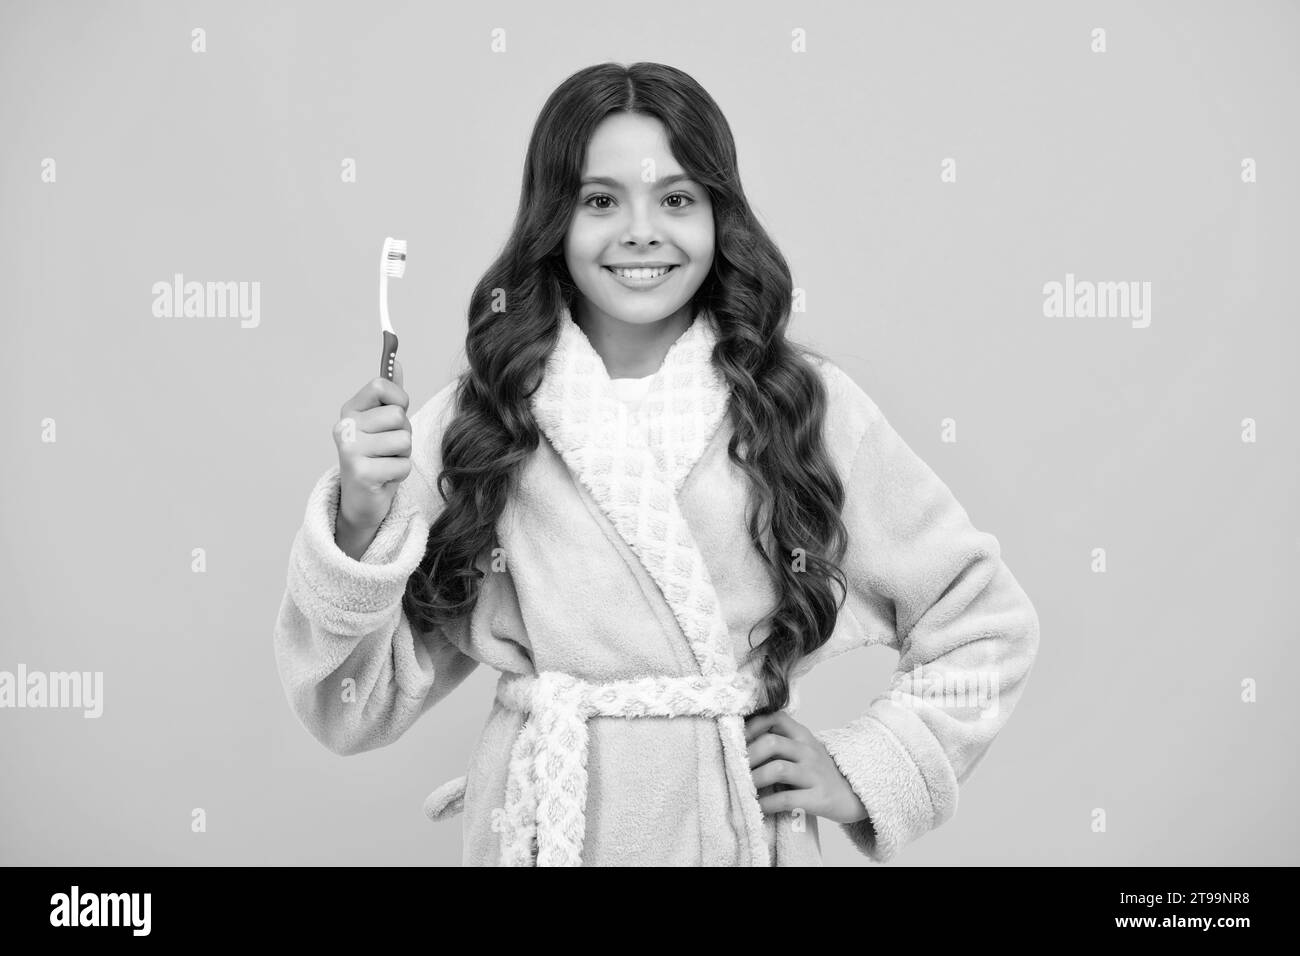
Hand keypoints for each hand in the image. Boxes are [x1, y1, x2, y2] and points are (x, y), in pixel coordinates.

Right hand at [335, 358, 411, 532]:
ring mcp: (350, 450)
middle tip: (387, 448)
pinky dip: (400, 474)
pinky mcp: (361, 473)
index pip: (381, 385)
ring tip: (386, 462)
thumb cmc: (376, 458)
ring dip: (403, 455)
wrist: (362, 501)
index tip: (394, 414)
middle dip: (403, 433)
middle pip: (398, 415)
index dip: (399, 400)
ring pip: (404, 440)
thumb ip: (390, 395)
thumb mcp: (383, 423)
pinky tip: (384, 478)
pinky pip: (403, 464)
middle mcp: (345, 427)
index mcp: (350, 411)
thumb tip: (397, 362)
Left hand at [744, 709, 868, 824]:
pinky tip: (757, 807)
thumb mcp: (804, 750)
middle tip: (734, 767)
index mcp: (803, 736)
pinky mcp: (818, 798)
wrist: (854, 795)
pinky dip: (767, 804)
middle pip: (772, 743)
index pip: (776, 718)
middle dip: (748, 755)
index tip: (737, 739)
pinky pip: (787, 799)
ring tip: (742, 787)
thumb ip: (781, 743)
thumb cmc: (818, 772)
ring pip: (777, 769)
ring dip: (754, 779)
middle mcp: (808, 751)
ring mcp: (814, 774)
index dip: (753, 726)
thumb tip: (742, 743)